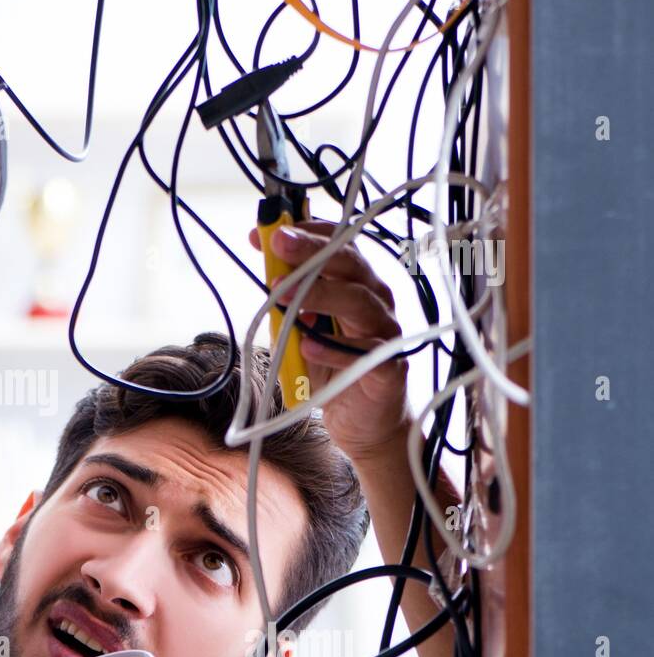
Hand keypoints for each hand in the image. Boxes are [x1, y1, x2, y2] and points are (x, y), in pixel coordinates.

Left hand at [248, 219, 410, 465]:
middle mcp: (376, 302)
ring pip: (358, 301)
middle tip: (277, 242)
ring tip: (279, 294)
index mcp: (358, 285)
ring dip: (317, 294)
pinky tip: (306, 344)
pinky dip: (333, 348)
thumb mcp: (302, 329)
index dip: (308, 233)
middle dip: (311, 250)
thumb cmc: (334, 370)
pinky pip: (365, 353)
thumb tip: (267, 266)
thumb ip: (290, 301)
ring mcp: (386, 334)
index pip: (340, 245)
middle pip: (350, 265)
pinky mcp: (390, 368)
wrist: (363, 425)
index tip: (270, 232)